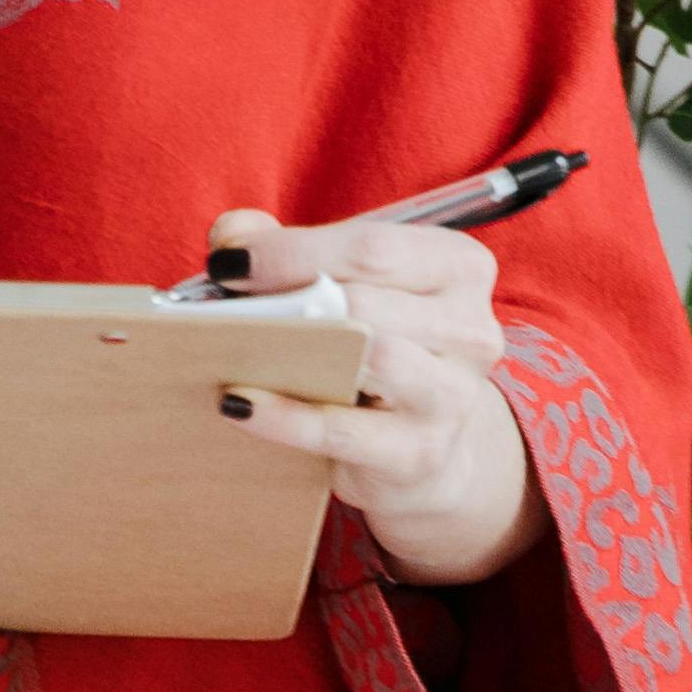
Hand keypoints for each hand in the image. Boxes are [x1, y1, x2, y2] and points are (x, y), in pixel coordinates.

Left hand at [203, 209, 545, 586]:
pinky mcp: (419, 454)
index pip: (373, 246)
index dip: (293, 251)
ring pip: (374, 359)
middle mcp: (471, 328)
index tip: (229, 262)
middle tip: (220, 311)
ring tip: (230, 352)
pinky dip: (285, 417)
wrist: (421, 453)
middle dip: (286, 299)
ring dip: (291, 353)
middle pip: (368, 300)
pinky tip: (239, 403)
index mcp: (458, 267)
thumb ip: (288, 250)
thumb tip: (233, 238)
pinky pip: (343, 431)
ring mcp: (453, 396)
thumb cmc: (374, 351)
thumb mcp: (346, 288)